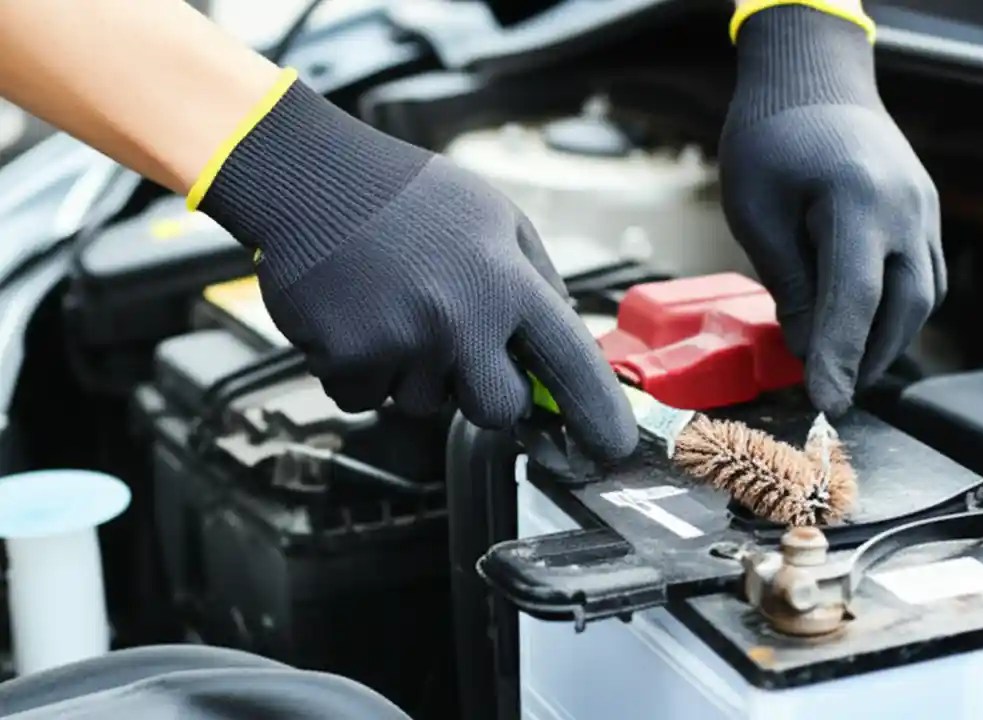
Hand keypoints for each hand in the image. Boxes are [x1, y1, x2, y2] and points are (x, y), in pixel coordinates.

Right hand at [198, 79, 637, 460]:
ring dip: (412, 373)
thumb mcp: (497, 218)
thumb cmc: (410, 195)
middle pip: (496, 409)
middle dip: (484, 393)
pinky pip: (366, 398)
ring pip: (423, 404)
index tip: (613, 448)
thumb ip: (537, 281)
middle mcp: (460, 319)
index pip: (571, 362)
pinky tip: (357, 317)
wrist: (310, 177)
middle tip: (458, 344)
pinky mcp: (348, 361)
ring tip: (394, 305)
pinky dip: (360, 371)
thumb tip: (566, 342)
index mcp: (506, 280)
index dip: (599, 414)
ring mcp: (403, 344)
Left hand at [719, 5, 945, 416]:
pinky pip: (925, 276)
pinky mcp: (925, 213)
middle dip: (870, 358)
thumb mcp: (756, 212)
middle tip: (834, 392)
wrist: (812, 79)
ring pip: (923, 296)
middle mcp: (905, 208)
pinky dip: (899, 310)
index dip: (841, 357)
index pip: (855, 299)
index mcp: (858, 202)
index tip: (829, 403)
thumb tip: (809, 350)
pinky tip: (866, 328)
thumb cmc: (770, 139)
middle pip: (903, 306)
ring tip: (846, 367)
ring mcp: (924, 209)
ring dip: (888, 339)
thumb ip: (788, 283)